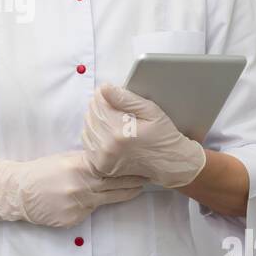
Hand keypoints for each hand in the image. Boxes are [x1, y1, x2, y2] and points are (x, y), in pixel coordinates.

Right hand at [0, 151, 145, 227]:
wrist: (18, 192)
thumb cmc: (41, 171)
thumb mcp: (65, 159)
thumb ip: (87, 161)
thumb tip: (109, 161)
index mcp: (80, 167)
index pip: (113, 169)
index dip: (130, 169)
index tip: (145, 167)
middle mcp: (82, 186)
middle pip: (116, 186)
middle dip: (134, 182)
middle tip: (150, 178)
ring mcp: (78, 205)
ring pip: (107, 200)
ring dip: (122, 194)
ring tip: (137, 189)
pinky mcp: (73, 219)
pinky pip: (89, 212)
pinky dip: (92, 205)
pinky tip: (92, 200)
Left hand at [80, 83, 206, 189]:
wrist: (168, 162)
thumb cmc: (162, 135)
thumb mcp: (150, 111)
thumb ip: (126, 99)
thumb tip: (104, 88)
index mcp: (121, 130)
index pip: (98, 103)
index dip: (103, 95)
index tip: (110, 94)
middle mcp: (109, 146)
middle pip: (91, 115)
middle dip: (99, 107)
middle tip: (113, 107)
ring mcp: (103, 159)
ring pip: (87, 128)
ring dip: (96, 121)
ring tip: (112, 120)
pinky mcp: (101, 166)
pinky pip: (87, 143)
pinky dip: (94, 135)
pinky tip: (108, 133)